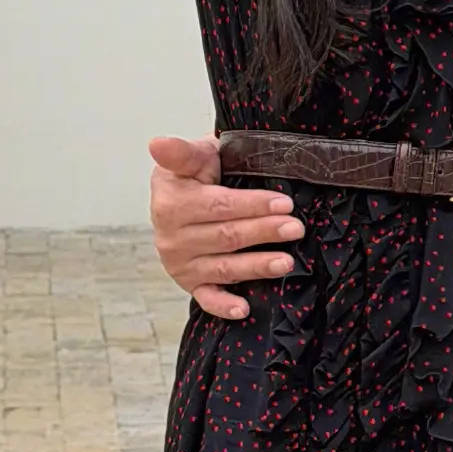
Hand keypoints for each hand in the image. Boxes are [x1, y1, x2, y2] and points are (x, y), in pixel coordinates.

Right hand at [148, 134, 305, 322]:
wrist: (179, 197)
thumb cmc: (195, 173)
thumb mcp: (192, 156)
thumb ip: (181, 152)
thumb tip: (157, 143)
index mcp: (172, 204)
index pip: (219, 206)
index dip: (253, 205)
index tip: (284, 202)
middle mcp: (172, 238)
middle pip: (226, 236)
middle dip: (264, 232)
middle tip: (295, 228)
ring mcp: (180, 264)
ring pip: (223, 267)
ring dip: (256, 267)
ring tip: (286, 263)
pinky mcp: (189, 283)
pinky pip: (206, 298)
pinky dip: (223, 305)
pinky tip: (244, 308)